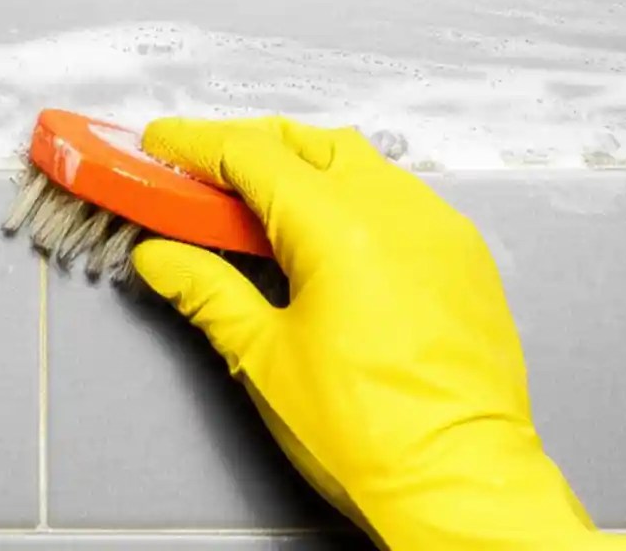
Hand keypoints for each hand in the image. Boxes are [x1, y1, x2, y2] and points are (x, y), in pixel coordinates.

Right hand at [131, 117, 625, 550]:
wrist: (459, 484)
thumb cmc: (365, 431)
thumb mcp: (261, 357)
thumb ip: (205, 290)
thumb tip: (160, 257)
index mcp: (339, 226)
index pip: (253, 154)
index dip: (196, 143)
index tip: (161, 143)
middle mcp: (397, 210)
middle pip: (309, 142)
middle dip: (250, 145)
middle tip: (203, 173)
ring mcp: (440, 228)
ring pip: (361, 163)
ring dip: (304, 167)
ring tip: (261, 208)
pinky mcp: (465, 256)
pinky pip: (401, 198)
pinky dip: (353, 196)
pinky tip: (327, 238)